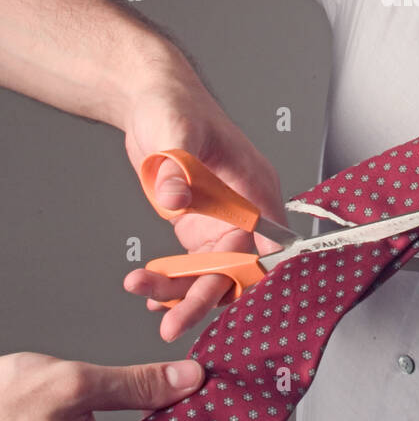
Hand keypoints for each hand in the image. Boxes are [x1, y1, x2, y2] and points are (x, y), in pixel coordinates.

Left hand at [121, 63, 286, 341]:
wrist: (147, 97)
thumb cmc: (173, 104)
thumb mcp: (175, 132)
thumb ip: (177, 169)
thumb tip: (176, 199)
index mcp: (254, 186)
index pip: (268, 242)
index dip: (255, 275)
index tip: (230, 299)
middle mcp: (243, 208)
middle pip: (237, 267)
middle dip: (206, 297)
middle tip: (175, 322)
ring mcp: (221, 220)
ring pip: (213, 273)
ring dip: (183, 293)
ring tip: (148, 300)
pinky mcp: (198, 226)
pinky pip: (192, 266)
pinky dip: (173, 283)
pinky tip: (151, 293)